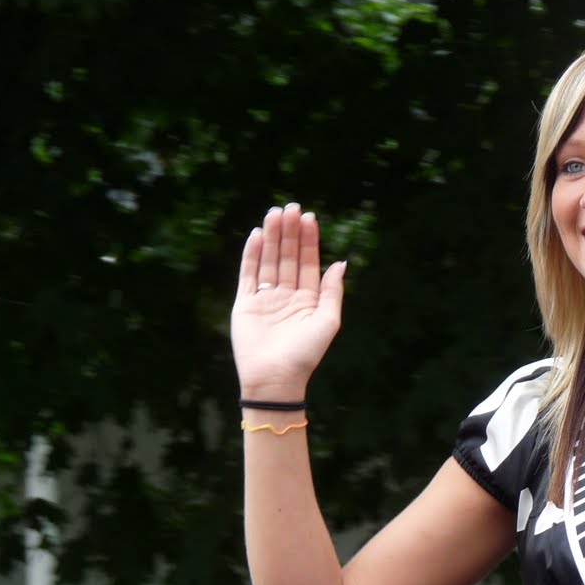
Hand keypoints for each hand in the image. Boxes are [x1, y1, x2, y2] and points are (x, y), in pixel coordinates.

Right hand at [231, 203, 346, 398]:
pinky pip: (248, 274)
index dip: (308, 240)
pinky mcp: (245, 303)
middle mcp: (287, 295)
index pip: (307, 262)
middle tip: (291, 207)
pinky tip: (256, 235)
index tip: (309, 217)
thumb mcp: (328, 321)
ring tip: (274, 213)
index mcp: (308, 299)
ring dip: (271, 237)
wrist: (276, 378)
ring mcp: (265, 298)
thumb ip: (333, 291)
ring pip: (268, 260)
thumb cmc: (306, 353)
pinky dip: (251, 255)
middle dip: (289, 232)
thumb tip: (340, 262)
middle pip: (287, 256)